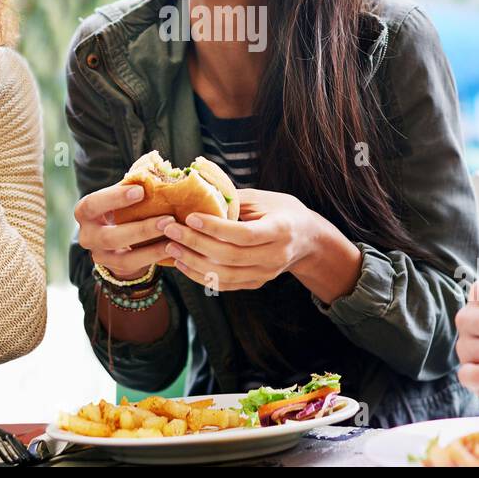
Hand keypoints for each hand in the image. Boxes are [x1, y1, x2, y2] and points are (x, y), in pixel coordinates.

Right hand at [74, 183, 174, 280]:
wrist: (116, 236)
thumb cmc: (121, 207)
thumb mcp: (121, 195)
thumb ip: (132, 185)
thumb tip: (153, 174)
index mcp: (85, 211)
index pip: (93, 205)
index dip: (115, 198)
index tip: (141, 191)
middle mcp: (87, 235)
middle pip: (109, 237)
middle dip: (141, 229)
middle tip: (168, 219)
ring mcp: (99, 255)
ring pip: (124, 256)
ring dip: (151, 247)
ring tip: (173, 235)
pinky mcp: (114, 268)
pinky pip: (135, 265)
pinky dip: (154, 256)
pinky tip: (171, 247)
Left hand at [161, 188, 355, 299]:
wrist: (307, 239)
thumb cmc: (282, 211)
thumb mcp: (264, 198)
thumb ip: (234, 199)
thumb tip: (197, 192)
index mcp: (280, 230)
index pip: (244, 234)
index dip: (215, 228)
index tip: (190, 217)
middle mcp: (275, 256)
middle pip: (231, 257)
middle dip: (196, 244)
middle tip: (170, 231)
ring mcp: (266, 274)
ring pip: (225, 275)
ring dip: (194, 263)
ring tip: (171, 249)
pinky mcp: (256, 283)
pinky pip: (226, 285)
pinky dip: (201, 277)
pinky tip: (183, 264)